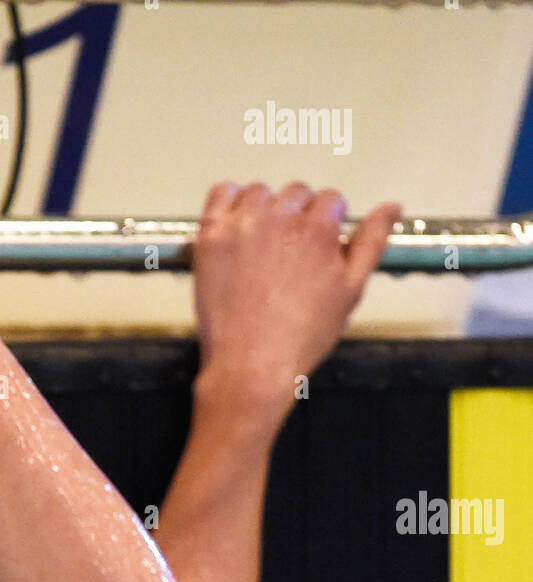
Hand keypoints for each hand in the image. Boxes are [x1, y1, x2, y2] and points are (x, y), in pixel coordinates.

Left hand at [192, 182, 401, 410]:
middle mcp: (281, 218)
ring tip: (261, 246)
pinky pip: (221, 194)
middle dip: (296, 217)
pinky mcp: (211, 236)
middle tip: (287, 253)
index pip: (330, 200)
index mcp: (318, 228)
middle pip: (295, 194)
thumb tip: (392, 207)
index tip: (316, 244)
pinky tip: (235, 227)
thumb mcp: (350, 292)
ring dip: (263, 209)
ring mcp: (242, 224)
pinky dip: (228, 202)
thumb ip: (371, 242)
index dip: (326, 223)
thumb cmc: (299, 338)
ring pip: (259, 192)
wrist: (250, 366)